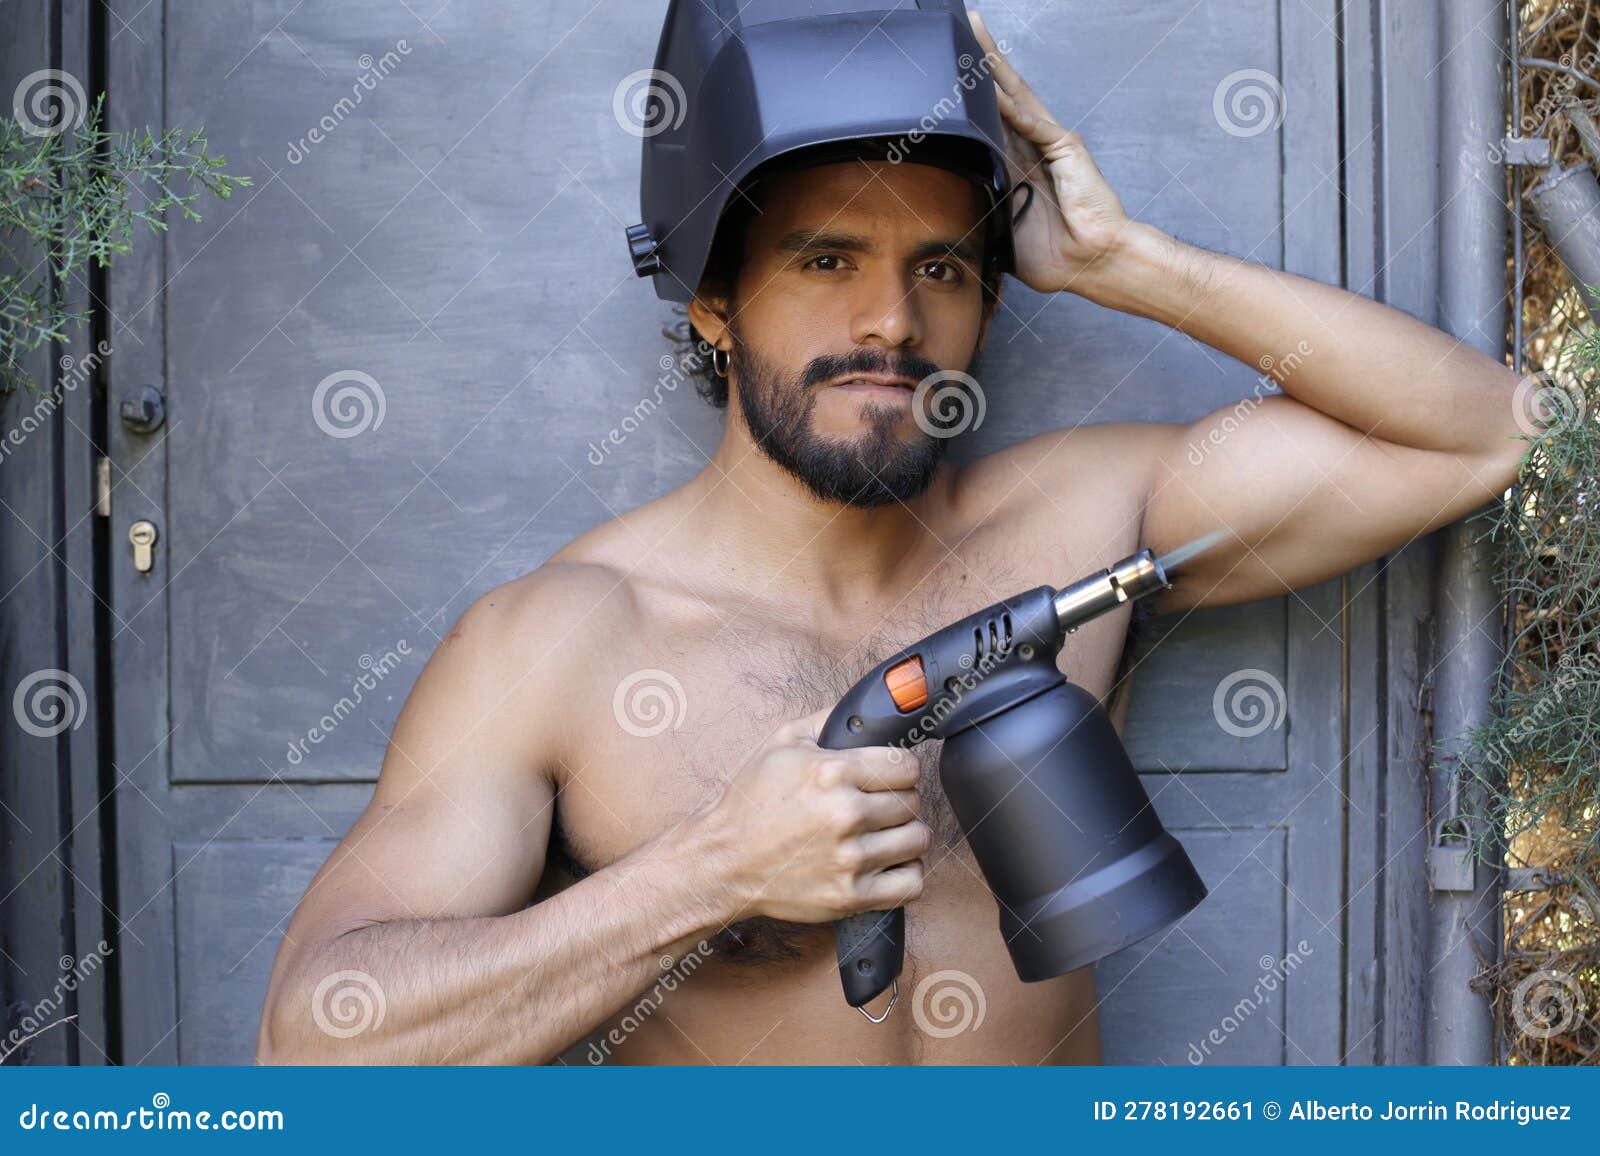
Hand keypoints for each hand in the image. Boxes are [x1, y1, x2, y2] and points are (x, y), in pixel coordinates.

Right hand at [697, 707, 929, 924]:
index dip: (901, 769)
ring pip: (918, 839)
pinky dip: (906, 873)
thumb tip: (866, 711)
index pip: (907, 766)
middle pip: (913, 801)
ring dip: (905, 835)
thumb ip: (827, 720)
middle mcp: (845, 814)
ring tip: (884, 833)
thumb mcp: (781, 743)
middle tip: (879, 805)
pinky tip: (887, 864)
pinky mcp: (851, 895)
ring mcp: (850, 858)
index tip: (891, 776)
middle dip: (899, 800)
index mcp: (831, 772)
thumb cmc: (750, 804)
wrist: (723, 861)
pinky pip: (911, 883)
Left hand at [968, 10, 1137, 296]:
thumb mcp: (1003, 233)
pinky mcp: (1065, 147)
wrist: (1090, 263)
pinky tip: (991, 85)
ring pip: (1014, 98)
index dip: (970, 100)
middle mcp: (1032, 148)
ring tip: (972, 37)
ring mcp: (1050, 144)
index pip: (988, 123)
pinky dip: (1011, 104)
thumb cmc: (1055, 255)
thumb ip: (981, 217)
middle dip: (981, 65)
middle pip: (1000, 98)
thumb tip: (948, 222)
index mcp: (1017, 167)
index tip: (947, 78)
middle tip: (960, 31)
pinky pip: (1032, 122)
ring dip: (993, 68)